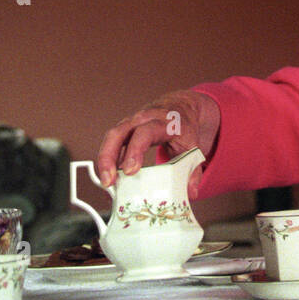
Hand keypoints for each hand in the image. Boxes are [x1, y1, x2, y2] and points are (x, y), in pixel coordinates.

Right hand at [96, 89, 220, 195]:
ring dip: (104, 160)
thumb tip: (191, 193)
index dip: (135, 151)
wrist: (182, 106)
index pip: (145, 133)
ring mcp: (132, 122)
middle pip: (119, 132)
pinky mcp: (126, 129)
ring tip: (106, 183)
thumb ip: (193, 170)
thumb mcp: (193, 145)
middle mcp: (143, 119)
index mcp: (163, 122)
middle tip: (109, 181)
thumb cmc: (185, 126)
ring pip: (111, 137)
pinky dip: (108, 159)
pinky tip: (110, 176)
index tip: (129, 171)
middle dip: (109, 157)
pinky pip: (112, 142)